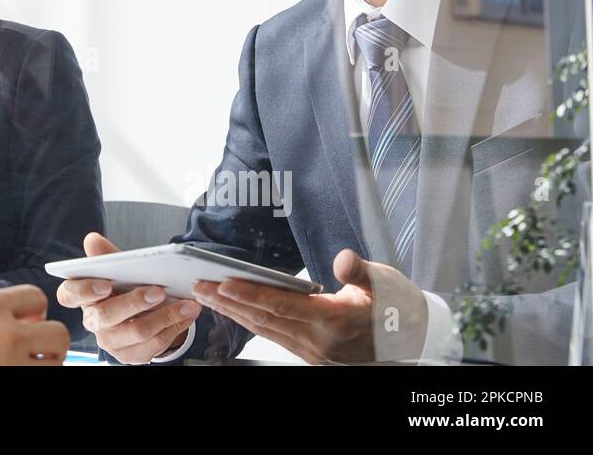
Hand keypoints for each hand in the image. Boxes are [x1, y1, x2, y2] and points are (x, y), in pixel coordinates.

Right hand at [56, 232, 199, 363]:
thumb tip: (92, 239)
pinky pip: (153, 346)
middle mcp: (93, 321)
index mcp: (82, 297)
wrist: (140, 314)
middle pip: (106, 314)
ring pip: (136, 332)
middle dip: (134, 302)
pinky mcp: (130, 356)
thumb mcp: (116, 269)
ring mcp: (110, 342)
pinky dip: (173, 329)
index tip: (105, 284)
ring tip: (186, 304)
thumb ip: (106, 255)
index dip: (84, 290)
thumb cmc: (123, 288)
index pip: (69, 295)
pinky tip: (186, 316)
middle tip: (158, 291)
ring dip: (165, 316)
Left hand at [191, 248, 427, 363]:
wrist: (414, 341)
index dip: (251, 294)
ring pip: (265, 329)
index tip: (223, 283)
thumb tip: (343, 259)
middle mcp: (319, 340)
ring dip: (233, 312)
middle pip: (264, 318)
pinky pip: (274, 336)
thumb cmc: (398, 307)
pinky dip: (250, 321)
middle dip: (229, 302)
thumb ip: (360, 272)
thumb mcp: (387, 284)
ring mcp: (314, 351)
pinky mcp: (312, 354)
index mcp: (335, 320)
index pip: (283, 306)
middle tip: (198, 287)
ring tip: (207, 295)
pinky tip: (234, 310)